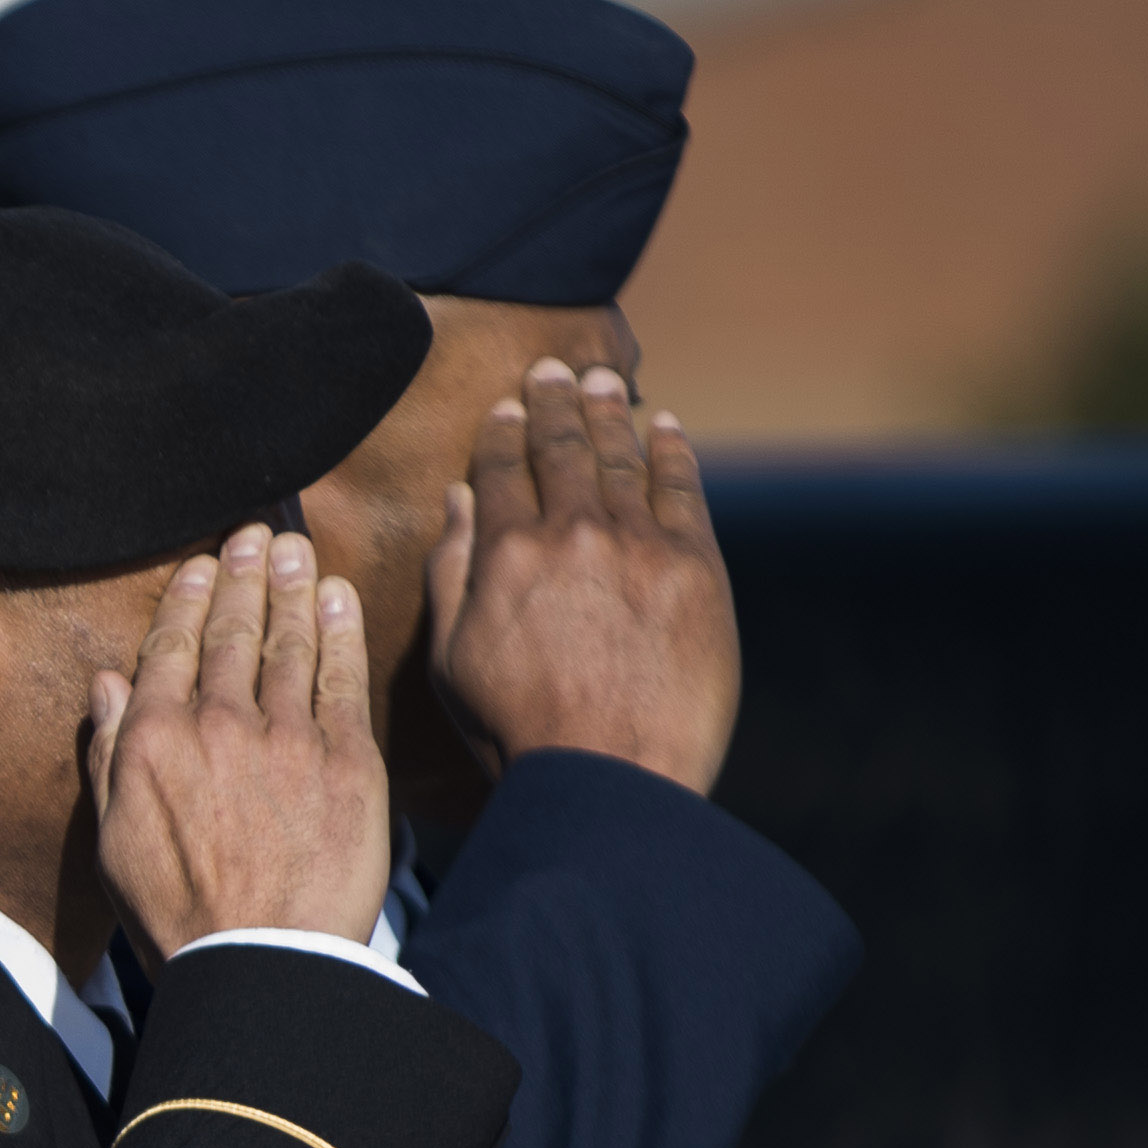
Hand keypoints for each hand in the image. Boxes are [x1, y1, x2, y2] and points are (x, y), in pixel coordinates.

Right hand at [95, 529, 390, 954]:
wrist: (260, 962)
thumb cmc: (179, 915)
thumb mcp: (114, 839)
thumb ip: (109, 754)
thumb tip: (106, 686)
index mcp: (154, 741)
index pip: (170, 648)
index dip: (187, 600)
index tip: (200, 566)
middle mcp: (219, 724)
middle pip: (233, 634)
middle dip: (243, 577)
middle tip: (255, 537)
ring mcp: (287, 738)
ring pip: (290, 643)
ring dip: (293, 588)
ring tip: (295, 551)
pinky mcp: (346, 761)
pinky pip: (343, 679)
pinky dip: (341, 631)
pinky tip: (340, 598)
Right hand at [430, 361, 736, 794]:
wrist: (612, 777)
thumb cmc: (520, 731)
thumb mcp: (453, 660)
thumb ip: (452, 572)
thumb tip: (459, 499)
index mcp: (505, 554)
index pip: (503, 470)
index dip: (505, 432)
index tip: (508, 406)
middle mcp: (572, 533)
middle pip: (564, 449)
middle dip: (556, 403)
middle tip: (555, 370)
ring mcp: (639, 545)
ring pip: (623, 458)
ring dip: (610, 414)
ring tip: (602, 383)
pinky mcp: (695, 567)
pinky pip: (682, 490)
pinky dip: (671, 451)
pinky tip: (664, 427)